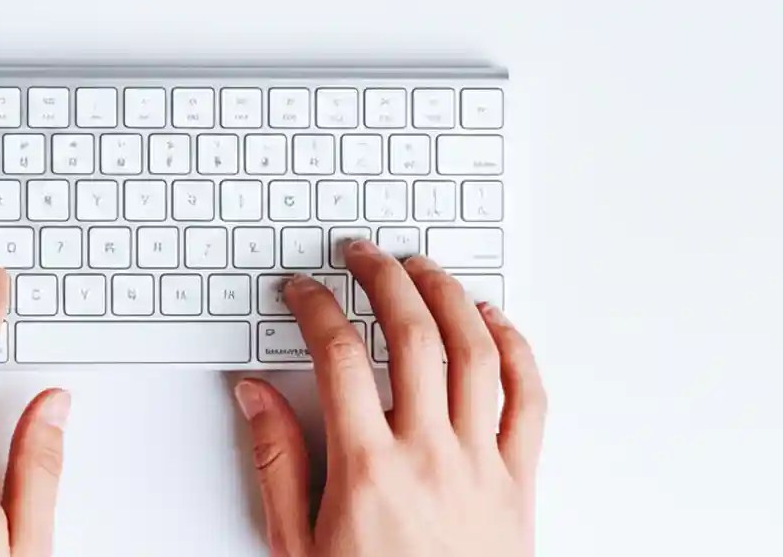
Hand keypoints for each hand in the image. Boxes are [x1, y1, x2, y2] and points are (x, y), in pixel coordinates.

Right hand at [236, 240, 545, 556]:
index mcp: (367, 470)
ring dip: (447, 296)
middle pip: (410, 335)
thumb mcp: (298, 545)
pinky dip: (515, 348)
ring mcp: (481, 464)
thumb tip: (254, 396)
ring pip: (474, 352)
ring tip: (422, 268)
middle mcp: (429, 455)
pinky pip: (529, 398)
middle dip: (382, 277)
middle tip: (361, 254)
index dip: (316, 308)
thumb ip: (276, 463)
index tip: (302, 291)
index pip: (338, 357)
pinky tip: (493, 321)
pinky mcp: (519, 480)